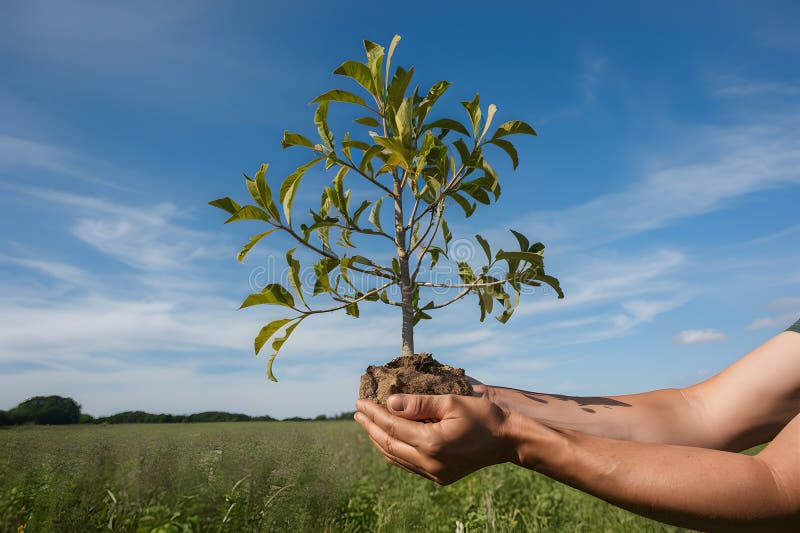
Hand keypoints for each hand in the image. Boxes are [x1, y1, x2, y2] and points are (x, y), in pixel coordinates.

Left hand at [354, 393, 514, 484]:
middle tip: (357, 411)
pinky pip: (407, 464)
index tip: (359, 401)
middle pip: (389, 444)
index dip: (373, 413)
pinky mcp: (439, 477)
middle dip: (370, 427)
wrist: (506, 440)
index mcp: (431, 442)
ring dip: (379, 439)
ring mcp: (434, 473)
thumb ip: (418, 403)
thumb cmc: (482, 416)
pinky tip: (388, 438)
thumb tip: (389, 403)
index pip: (391, 427)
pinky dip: (394, 450)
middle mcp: (429, 462)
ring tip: (367, 423)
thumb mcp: (451, 402)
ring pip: (395, 457)